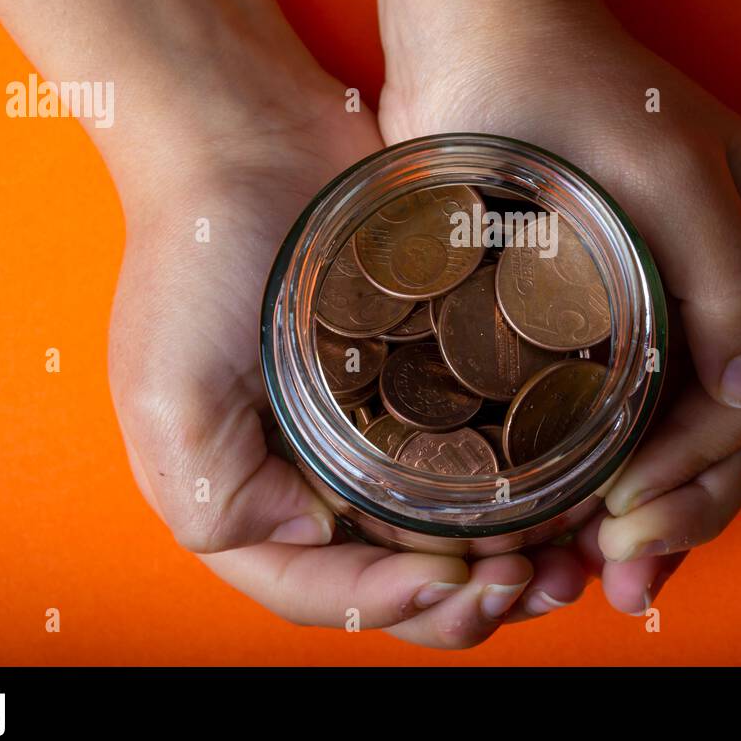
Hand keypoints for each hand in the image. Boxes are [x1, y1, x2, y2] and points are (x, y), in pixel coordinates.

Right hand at [106, 58, 585, 646]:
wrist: (247, 135)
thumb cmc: (194, 257)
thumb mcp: (167, 394)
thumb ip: (219, 498)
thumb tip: (318, 532)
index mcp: (246, 497)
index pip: (323, 591)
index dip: (391, 605)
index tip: (453, 581)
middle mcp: (310, 476)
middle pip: (397, 575)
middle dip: (469, 600)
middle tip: (536, 583)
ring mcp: (370, 428)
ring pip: (449, 526)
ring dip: (510, 557)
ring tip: (572, 557)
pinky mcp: (421, 376)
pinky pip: (475, 447)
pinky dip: (520, 482)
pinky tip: (572, 485)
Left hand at [378, 0, 740, 612]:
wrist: (484, 35)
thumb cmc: (575, 88)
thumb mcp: (672, 173)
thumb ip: (731, 281)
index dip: (705, 467)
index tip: (630, 517)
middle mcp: (735, 280)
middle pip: (726, 427)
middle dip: (680, 509)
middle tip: (618, 575)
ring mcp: (671, 296)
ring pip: (675, 430)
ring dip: (648, 511)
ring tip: (596, 577)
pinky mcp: (606, 305)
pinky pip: (622, 407)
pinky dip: (603, 470)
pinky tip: (570, 523)